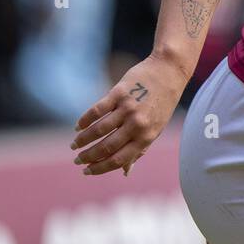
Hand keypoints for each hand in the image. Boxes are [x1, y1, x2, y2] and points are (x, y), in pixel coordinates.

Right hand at [72, 55, 187, 176]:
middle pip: (106, 147)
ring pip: (98, 130)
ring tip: (75, 145)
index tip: (87, 171)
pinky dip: (84, 120)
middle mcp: (137, 124)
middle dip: (88, 157)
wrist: (169, 71)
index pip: (119, 159)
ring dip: (83, 140)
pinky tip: (78, 127)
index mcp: (147, 137)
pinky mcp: (119, 93)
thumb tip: (126, 172)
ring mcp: (128, 108)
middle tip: (77, 160)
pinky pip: (97, 110)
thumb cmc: (162, 103)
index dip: (100, 168)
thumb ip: (140, 149)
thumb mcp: (156, 129)